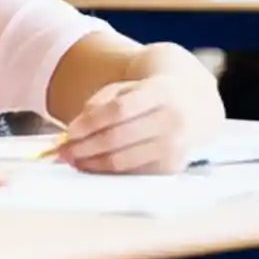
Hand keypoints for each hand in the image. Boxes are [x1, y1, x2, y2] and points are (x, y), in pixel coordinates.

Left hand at [57, 75, 220, 173]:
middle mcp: (173, 120)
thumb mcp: (126, 86)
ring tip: (73, 161)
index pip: (118, 110)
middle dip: (85, 147)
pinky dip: (111, 171)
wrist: (195, 101)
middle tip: (62, 152)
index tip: (67, 132)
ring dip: (94, 163)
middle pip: (119, 138)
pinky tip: (94, 166)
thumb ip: (100, 102)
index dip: (90, 123)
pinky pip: (136, 172)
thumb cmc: (150, 92)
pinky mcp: (175, 165)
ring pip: (126, 160)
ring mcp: (178, 146)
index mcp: (161, 93)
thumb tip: (74, 129)